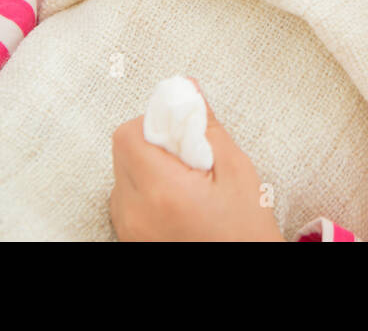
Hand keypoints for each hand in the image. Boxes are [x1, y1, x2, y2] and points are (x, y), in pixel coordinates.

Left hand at [109, 78, 284, 240]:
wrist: (246, 276)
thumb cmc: (245, 233)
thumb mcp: (236, 172)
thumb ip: (206, 127)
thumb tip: (188, 89)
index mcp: (162, 191)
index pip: (128, 135)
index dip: (153, 122)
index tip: (179, 127)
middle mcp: (135, 212)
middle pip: (122, 153)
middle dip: (152, 143)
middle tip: (188, 155)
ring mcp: (128, 230)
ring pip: (121, 175)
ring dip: (147, 167)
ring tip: (186, 182)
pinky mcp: (129, 240)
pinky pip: (125, 201)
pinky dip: (145, 191)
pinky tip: (177, 201)